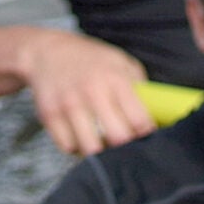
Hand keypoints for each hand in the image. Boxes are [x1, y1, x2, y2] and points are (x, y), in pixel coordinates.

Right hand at [17, 27, 155, 156]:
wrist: (46, 51)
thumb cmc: (89, 60)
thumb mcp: (119, 62)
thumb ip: (139, 88)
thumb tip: (157, 115)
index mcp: (115, 79)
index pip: (140, 121)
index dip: (146, 136)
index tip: (145, 139)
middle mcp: (92, 91)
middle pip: (118, 138)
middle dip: (125, 148)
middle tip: (124, 145)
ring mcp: (69, 104)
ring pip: (91, 149)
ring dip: (99, 152)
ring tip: (101, 143)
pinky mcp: (50, 115)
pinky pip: (69, 147)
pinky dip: (76, 147)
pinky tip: (80, 136)